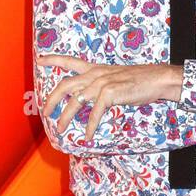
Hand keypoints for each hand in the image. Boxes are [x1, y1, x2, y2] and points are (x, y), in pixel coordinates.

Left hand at [36, 54, 181, 140]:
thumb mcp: (114, 77)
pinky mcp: (111, 93)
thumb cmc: (138, 80)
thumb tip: (85, 98)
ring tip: (60, 128)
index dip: (53, 59)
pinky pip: (95, 112)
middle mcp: (95, 74)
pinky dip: (91, 125)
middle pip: (65, 85)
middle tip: (45, 113)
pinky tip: (88, 135)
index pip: (69, 61)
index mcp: (95, 68)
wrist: (157, 79)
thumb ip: (98, 85)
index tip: (39, 60)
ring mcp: (102, 82)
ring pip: (76, 100)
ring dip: (66, 116)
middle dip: (52, 99)